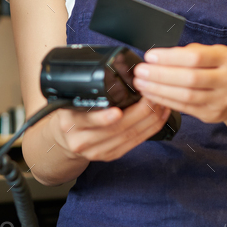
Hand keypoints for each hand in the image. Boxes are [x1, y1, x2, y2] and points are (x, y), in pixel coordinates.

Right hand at [52, 98, 170, 162]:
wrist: (65, 138)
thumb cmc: (72, 112)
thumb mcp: (69, 99)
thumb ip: (85, 91)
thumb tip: (114, 71)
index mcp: (70, 122)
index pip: (87, 120)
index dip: (104, 118)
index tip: (118, 110)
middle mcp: (82, 140)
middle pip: (115, 129)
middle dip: (139, 111)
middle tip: (152, 94)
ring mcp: (98, 151)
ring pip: (129, 136)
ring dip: (150, 119)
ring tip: (161, 103)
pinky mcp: (111, 155)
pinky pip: (135, 143)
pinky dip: (151, 128)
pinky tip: (160, 116)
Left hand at [132, 43, 226, 123]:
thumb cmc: (214, 69)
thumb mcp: (207, 54)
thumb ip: (186, 53)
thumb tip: (156, 58)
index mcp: (225, 57)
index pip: (195, 57)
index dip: (170, 57)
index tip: (150, 56)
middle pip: (190, 78)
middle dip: (160, 75)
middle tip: (140, 71)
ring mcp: (221, 99)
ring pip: (186, 95)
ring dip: (159, 89)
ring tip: (141, 84)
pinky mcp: (212, 114)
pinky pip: (184, 107)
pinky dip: (165, 100)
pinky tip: (151, 94)